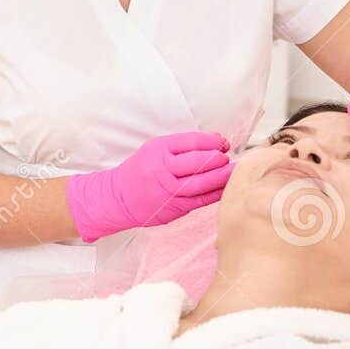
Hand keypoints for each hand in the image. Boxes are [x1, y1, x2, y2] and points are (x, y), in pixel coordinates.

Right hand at [65, 131, 233, 243]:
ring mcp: (167, 189)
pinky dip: (216, 193)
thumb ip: (179, 148)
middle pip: (199, 162)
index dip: (212, 141)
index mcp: (157, 149)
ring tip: (233, 171)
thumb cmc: (139, 172)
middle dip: (218, 158)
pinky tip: (225, 188)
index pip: (192, 141)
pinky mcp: (173, 207)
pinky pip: (201, 200)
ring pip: (202, 182)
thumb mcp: (153, 151)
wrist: (116, 198)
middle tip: (227, 158)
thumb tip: (214, 144)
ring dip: (222, 176)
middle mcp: (162, 168)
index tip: (222, 143)